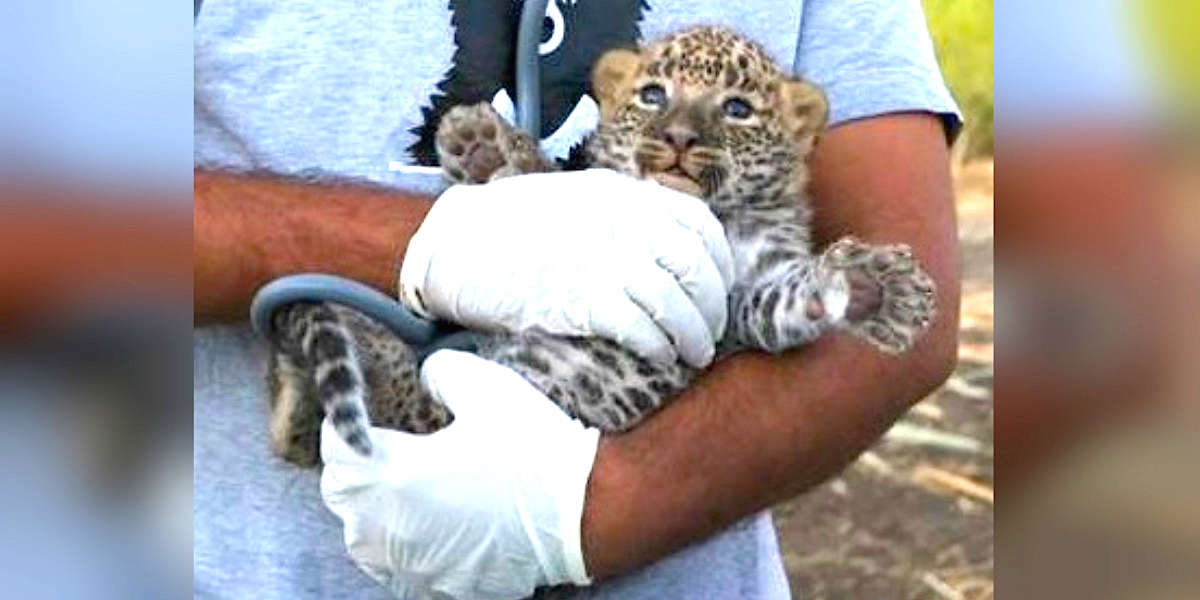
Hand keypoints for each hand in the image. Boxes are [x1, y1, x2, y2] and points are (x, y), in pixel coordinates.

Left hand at [320, 350, 600, 599]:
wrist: (586, 509)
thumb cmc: (533, 447)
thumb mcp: (484, 384)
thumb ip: (437, 371)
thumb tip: (423, 379)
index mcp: (391, 478)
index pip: (336, 449)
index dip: (348, 424)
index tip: (367, 415)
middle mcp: (390, 532)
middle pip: (342, 495)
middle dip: (355, 467)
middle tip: (385, 446)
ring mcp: (413, 566)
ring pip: (363, 538)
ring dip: (372, 510)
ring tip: (401, 487)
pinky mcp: (440, 587)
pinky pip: (399, 567)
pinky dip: (403, 545)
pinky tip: (430, 523)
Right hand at [399, 169, 733, 366]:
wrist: (455, 244)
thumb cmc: (509, 224)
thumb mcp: (577, 198)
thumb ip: (622, 215)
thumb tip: (664, 247)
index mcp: (625, 194)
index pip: (700, 224)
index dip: (719, 261)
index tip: (720, 285)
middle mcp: (626, 223)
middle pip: (696, 269)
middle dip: (712, 306)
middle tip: (712, 331)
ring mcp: (608, 260)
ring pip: (676, 305)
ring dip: (693, 336)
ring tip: (693, 355)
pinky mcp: (586, 301)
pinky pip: (643, 330)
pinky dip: (659, 347)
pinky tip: (659, 357)